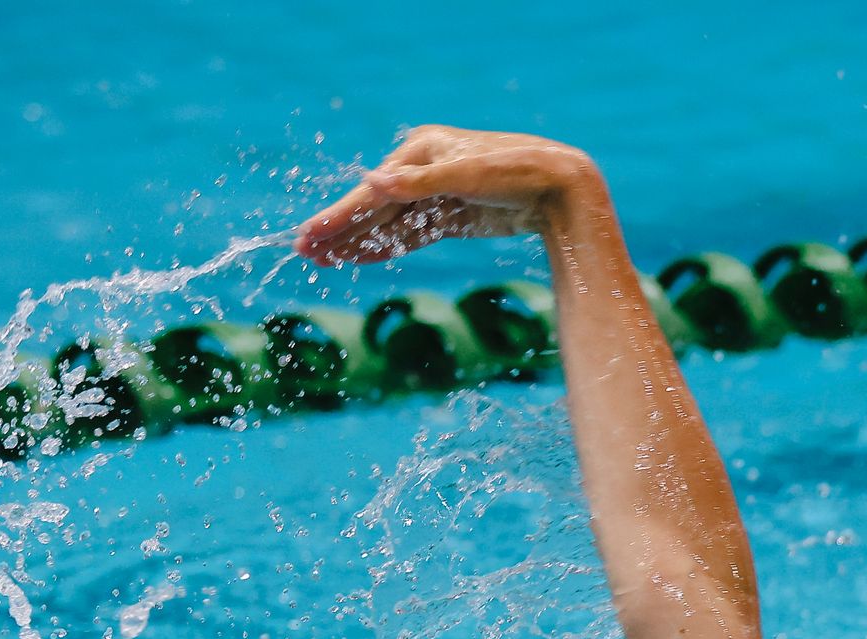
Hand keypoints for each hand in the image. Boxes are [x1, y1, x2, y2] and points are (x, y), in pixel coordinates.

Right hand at [295, 125, 597, 265]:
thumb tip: (372, 181)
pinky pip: (414, 235)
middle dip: (340, 231)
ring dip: (359, 242)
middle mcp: (425, 170)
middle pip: (375, 207)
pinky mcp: (455, 217)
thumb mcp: (467, 176)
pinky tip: (362, 258)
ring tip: (325, 260)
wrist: (562, 188)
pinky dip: (389, 247)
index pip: (372, 191)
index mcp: (421, 150)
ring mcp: (439, 195)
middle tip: (305, 252)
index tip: (309, 236)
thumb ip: (419, 184)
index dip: (339, 216)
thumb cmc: (517, 171)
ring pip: (391, 224)